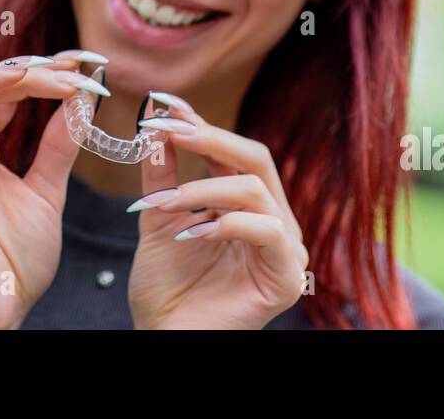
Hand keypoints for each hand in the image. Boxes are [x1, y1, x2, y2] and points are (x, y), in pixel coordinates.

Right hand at [0, 51, 103, 329]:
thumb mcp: (48, 189)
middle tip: (63, 69)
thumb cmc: (18, 255)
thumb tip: (82, 97)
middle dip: (19, 73)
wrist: (2, 307)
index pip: (1, 94)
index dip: (36, 76)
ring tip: (26, 76)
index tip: (78, 69)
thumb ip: (59, 144)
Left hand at [127, 102, 308, 328]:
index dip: (202, 124)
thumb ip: (162, 171)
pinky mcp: (287, 277)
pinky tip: (191, 234)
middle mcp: (274, 221)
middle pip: (257, 158)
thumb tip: (156, 119)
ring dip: (203, 188)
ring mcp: (285, 249)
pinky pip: (268, 231)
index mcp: (249, 205)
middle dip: (210, 138)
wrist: (164, 337)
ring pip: (256, 190)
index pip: (235, 152)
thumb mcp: (159, 215)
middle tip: (168, 130)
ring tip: (164, 202)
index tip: (165, 105)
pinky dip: (226, 224)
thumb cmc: (166, 286)